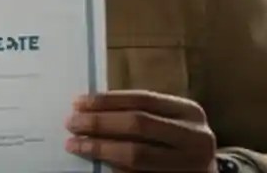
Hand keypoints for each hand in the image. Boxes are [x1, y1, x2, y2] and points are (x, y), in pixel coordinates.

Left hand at [65, 90, 217, 171]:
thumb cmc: (179, 140)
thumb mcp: (170, 120)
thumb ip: (140, 113)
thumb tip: (88, 109)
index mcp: (190, 112)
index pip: (143, 99)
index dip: (107, 100)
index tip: (78, 103)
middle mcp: (195, 137)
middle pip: (138, 124)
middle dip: (100, 122)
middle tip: (71, 123)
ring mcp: (190, 165)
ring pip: (137, 155)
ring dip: (100, 148)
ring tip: (75, 144)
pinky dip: (114, 168)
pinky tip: (96, 163)